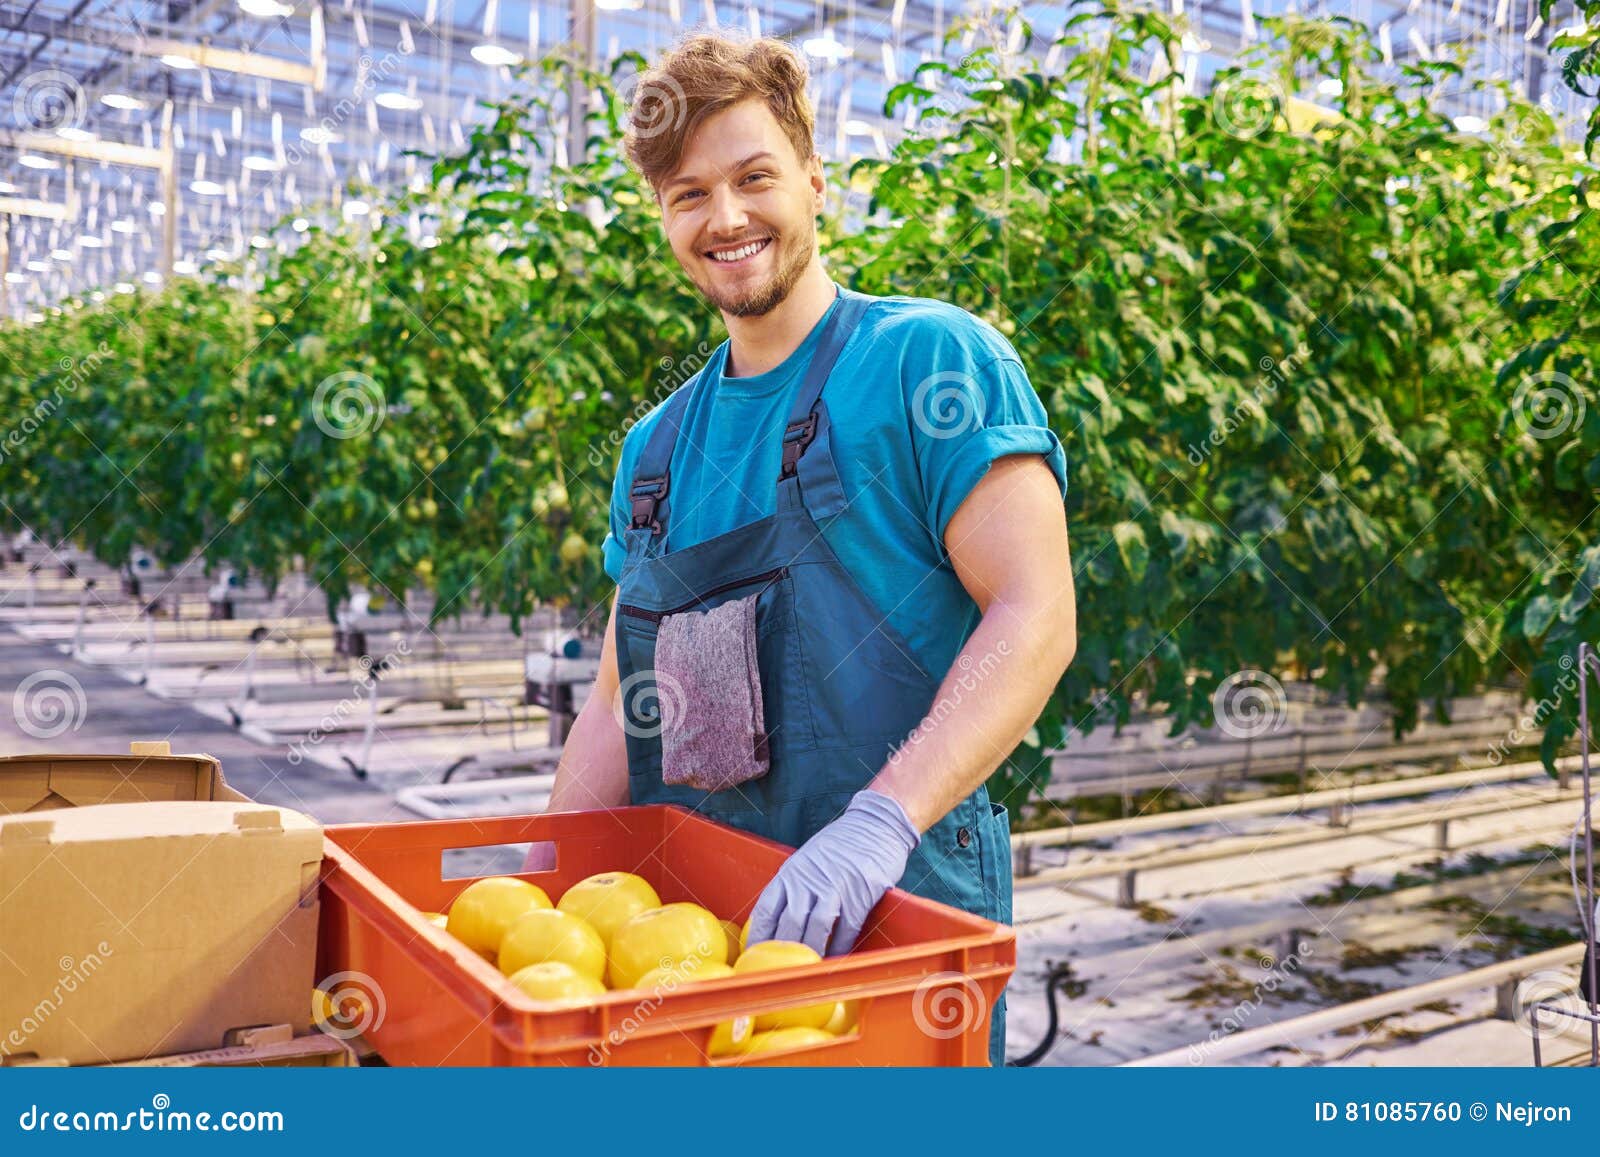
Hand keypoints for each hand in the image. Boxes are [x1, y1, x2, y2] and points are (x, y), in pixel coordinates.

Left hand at [746, 790, 920, 955]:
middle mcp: (809, 880)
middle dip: (783, 954)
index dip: (759, 938)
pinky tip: (836, 957)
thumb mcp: (806, 862)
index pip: (766, 911)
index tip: (755, 958)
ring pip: (817, 928)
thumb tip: (776, 924)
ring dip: (812, 953)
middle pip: (790, 924)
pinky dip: (840, 946)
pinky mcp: (861, 893)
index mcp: (791, 874)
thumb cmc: (838, 847)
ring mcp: (836, 886)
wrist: (875, 825)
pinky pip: (847, 927)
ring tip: (809, 971)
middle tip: (781, 975)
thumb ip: (792, 889)